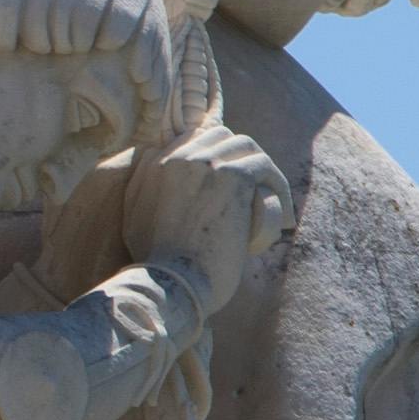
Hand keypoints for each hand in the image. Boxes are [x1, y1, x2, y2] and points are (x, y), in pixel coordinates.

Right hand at [118, 126, 295, 322]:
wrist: (173, 283)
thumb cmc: (156, 264)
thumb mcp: (134, 218)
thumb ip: (139, 187)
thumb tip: (154, 164)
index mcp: (154, 162)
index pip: (193, 139)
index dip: (217, 155)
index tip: (232, 182)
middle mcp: (178, 155)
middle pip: (220, 136)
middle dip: (240, 158)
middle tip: (255, 190)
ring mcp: (206, 162)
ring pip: (245, 146)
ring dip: (262, 171)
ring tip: (275, 201)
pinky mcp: (233, 176)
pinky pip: (264, 166)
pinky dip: (279, 186)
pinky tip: (284, 213)